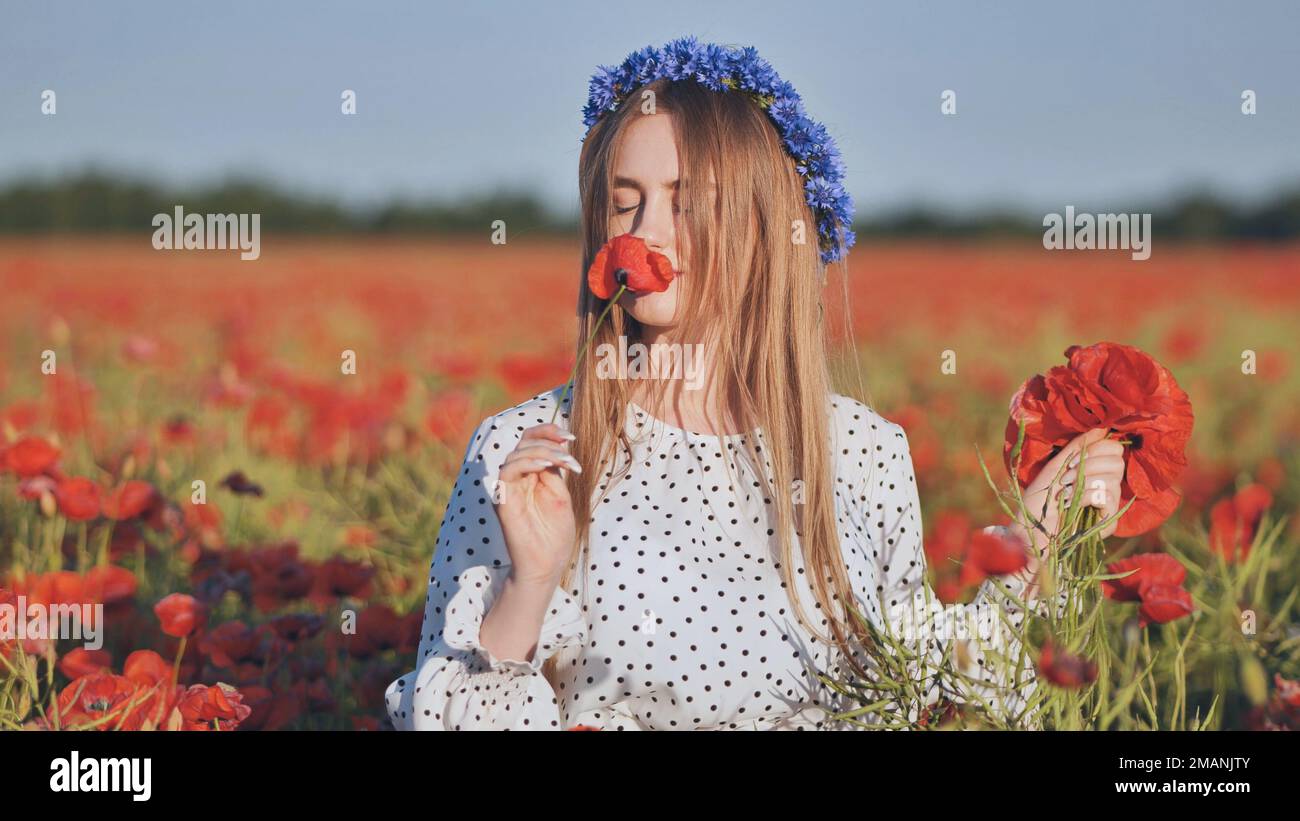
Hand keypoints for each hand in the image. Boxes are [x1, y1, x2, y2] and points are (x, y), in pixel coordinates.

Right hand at [494, 423, 580, 587]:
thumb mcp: (561, 497)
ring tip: (564, 463)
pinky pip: (507, 471)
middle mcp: (517, 480)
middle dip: (549, 441)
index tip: (570, 436)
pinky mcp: (503, 501)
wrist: (546, 566)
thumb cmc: (554, 536)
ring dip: (543, 452)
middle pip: (523, 443)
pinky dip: (527, 463)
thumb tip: (559, 445)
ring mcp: (508, 490)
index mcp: (531, 477)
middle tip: (571, 454)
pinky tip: (547, 467)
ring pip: (516, 454)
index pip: (531, 442)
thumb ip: (555, 472)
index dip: (547, 432)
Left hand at [1011, 428, 1125, 556]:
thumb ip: (1077, 448)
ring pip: (1112, 477)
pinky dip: (1086, 496)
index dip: (1097, 448)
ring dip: (1082, 482)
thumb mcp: (1054, 468)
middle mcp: (1106, 485)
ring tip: (1064, 493)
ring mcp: (1109, 504)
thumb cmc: (1037, 501)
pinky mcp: (1110, 520)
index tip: (1074, 459)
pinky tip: (1072, 506)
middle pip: (1117, 460)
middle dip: (1088, 465)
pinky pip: (1108, 496)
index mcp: (1094, 470)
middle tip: (1065, 478)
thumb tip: (1101, 427)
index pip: (1114, 448)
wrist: (1029, 532)